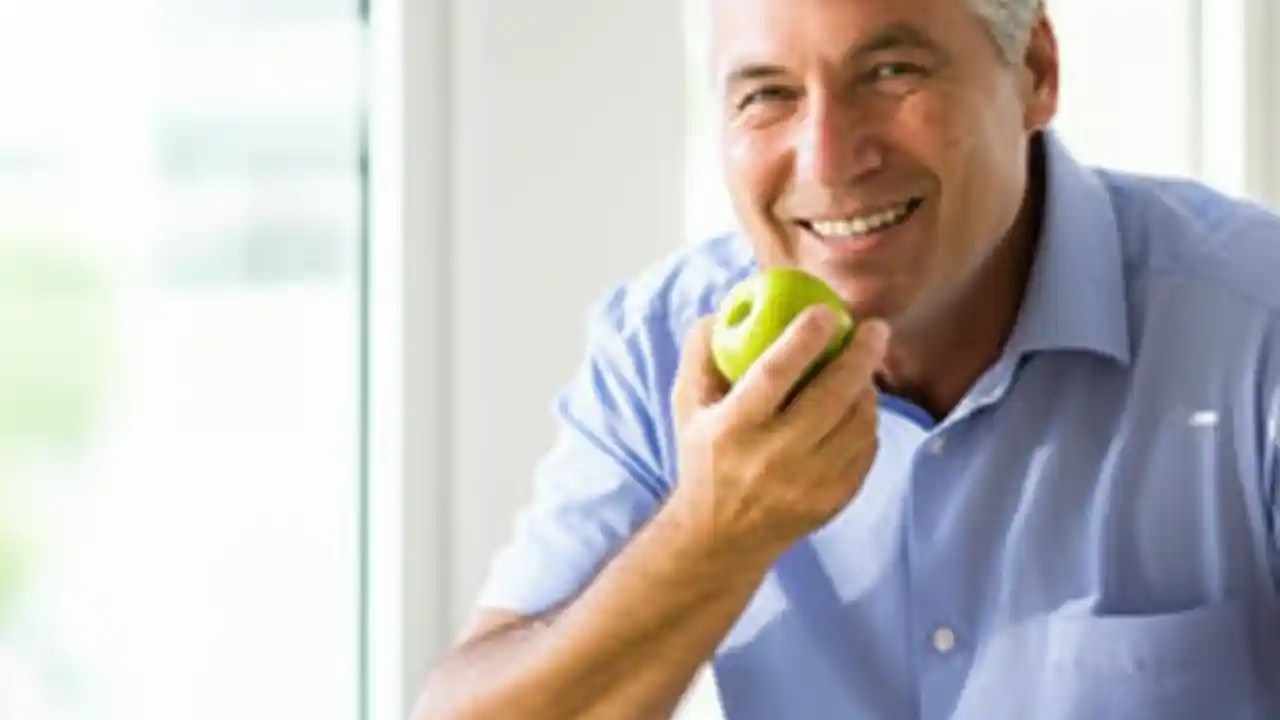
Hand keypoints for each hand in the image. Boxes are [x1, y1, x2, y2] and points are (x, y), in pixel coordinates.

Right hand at [669, 307, 889, 562]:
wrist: (719, 538)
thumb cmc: (704, 457)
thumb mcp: (687, 406)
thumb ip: (700, 355)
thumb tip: (725, 312)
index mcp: (733, 428)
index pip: (774, 373)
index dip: (804, 338)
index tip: (825, 311)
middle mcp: (772, 458)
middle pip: (830, 396)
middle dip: (860, 356)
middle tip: (875, 329)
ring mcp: (807, 484)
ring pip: (857, 424)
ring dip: (867, 388)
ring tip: (864, 369)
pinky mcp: (832, 502)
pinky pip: (865, 450)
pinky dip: (867, 423)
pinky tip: (858, 408)